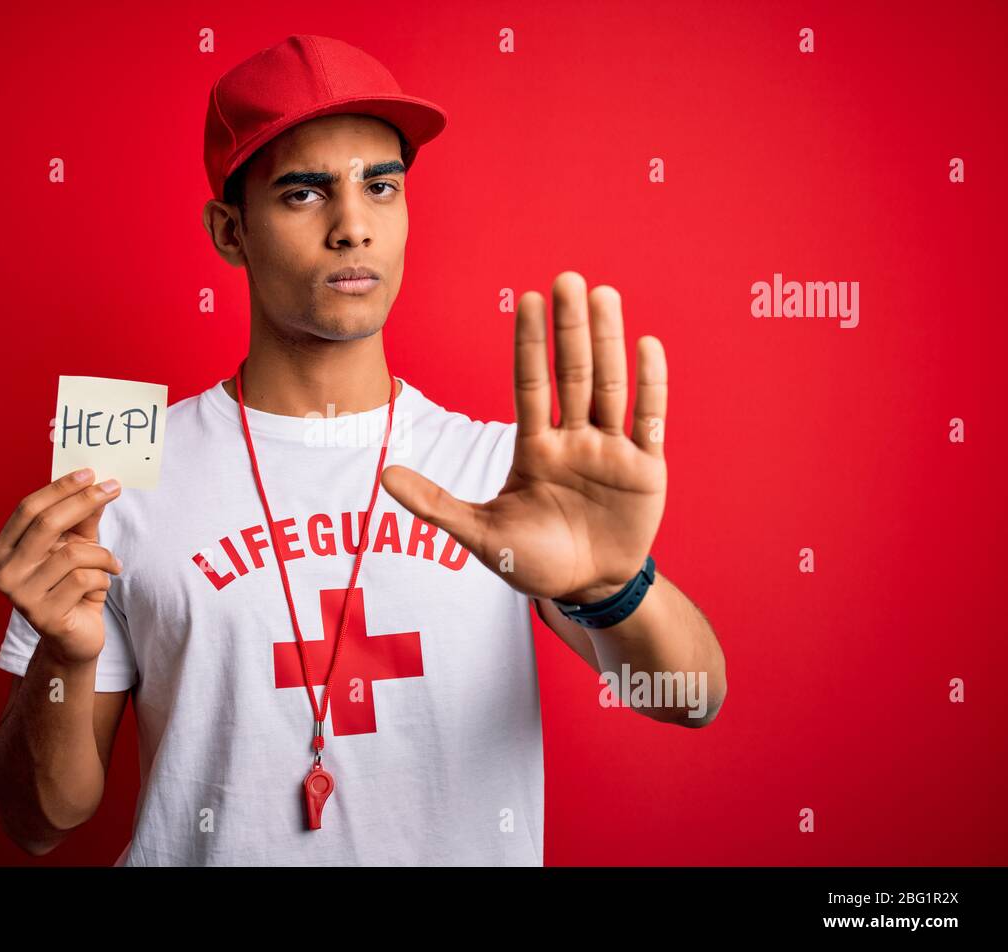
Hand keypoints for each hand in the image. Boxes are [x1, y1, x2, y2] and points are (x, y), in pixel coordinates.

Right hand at [0, 468, 124, 664]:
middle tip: (112, 488)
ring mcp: (21, 596)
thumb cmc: (73, 586)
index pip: (28, 509)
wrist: (75, 638)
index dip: (60, 488)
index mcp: (3, 550)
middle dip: (83, 501)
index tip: (90, 473)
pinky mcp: (44, 616)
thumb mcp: (78, 546)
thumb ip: (83, 518)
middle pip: (46, 524)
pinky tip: (103, 584)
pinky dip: (103, 577)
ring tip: (111, 562)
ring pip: (71, 554)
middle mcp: (4, 572)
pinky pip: (84, 579)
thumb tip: (97, 483)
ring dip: (101, 554)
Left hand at [381, 272, 666, 602]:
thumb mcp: (479, 534)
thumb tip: (383, 475)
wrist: (586, 589)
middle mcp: (573, 439)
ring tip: (604, 295)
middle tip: (565, 279)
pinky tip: (647, 346)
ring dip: (608, 342)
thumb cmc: (531, 559)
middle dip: (568, 329)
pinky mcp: (645, 469)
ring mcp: (610, 451)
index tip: (525, 301)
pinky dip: (650, 385)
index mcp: (534, 448)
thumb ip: (435, 504)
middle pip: (571, 374)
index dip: (529, 345)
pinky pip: (649, 420)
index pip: (530, 385)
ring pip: (609, 387)